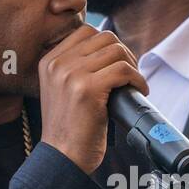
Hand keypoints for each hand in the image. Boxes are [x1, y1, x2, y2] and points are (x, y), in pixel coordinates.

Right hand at [38, 24, 147, 175]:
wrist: (62, 157)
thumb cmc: (69, 129)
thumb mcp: (62, 90)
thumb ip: (77, 68)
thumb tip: (113, 50)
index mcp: (49, 61)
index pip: (86, 31)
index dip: (109, 45)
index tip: (117, 64)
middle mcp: (57, 64)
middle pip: (104, 38)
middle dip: (124, 54)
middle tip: (129, 75)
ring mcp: (71, 75)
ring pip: (116, 51)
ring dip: (132, 66)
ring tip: (134, 84)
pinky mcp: (87, 89)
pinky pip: (123, 70)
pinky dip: (138, 79)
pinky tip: (139, 91)